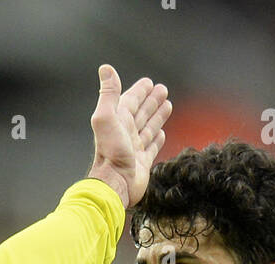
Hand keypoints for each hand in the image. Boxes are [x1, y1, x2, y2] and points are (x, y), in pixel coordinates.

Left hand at [86, 64, 170, 207]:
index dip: (140, 91)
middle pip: (141, 112)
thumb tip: (106, 68)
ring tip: (168, 105)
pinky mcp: (142, 164)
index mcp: (118, 121)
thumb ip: (108, 94)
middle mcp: (126, 134)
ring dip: (157, 116)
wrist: (115, 184)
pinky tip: (161, 133)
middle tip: (163, 89)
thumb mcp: (106, 118)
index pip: (131, 101)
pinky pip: (151, 148)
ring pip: (148, 128)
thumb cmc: (110, 152)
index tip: (149, 82)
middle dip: (152, 101)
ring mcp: (134, 149)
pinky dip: (157, 139)